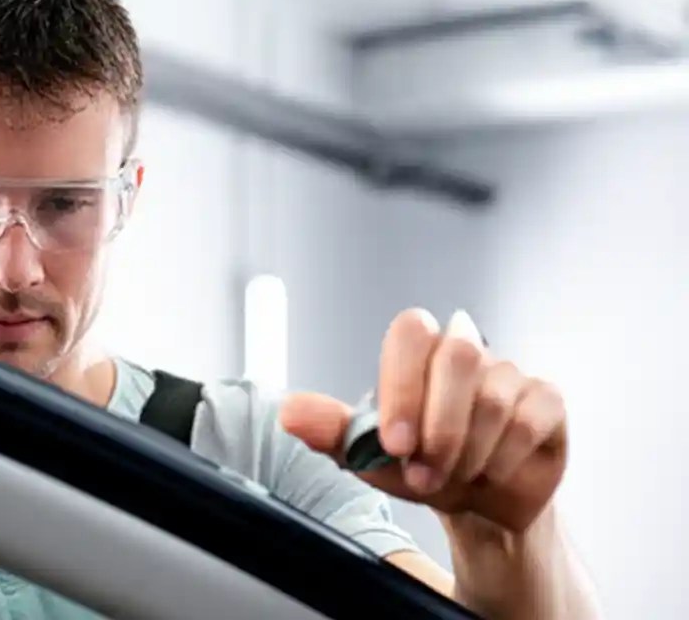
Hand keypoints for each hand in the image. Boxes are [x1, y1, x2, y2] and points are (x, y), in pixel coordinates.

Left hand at [279, 308, 567, 532]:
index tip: (394, 443)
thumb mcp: (367, 456)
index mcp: (418, 355)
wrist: (477, 506)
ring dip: (468, 454)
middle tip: (424, 473)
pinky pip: (529, 421)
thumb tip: (289, 413)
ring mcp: (510, 374)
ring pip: (495, 399)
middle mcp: (466, 353)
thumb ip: (330, 430)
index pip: (411, 330)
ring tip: (454, 479)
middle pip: (459, 354)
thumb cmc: (420, 468)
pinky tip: (491, 474)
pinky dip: (504, 460)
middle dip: (440, 427)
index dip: (403, 383)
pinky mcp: (547, 401)